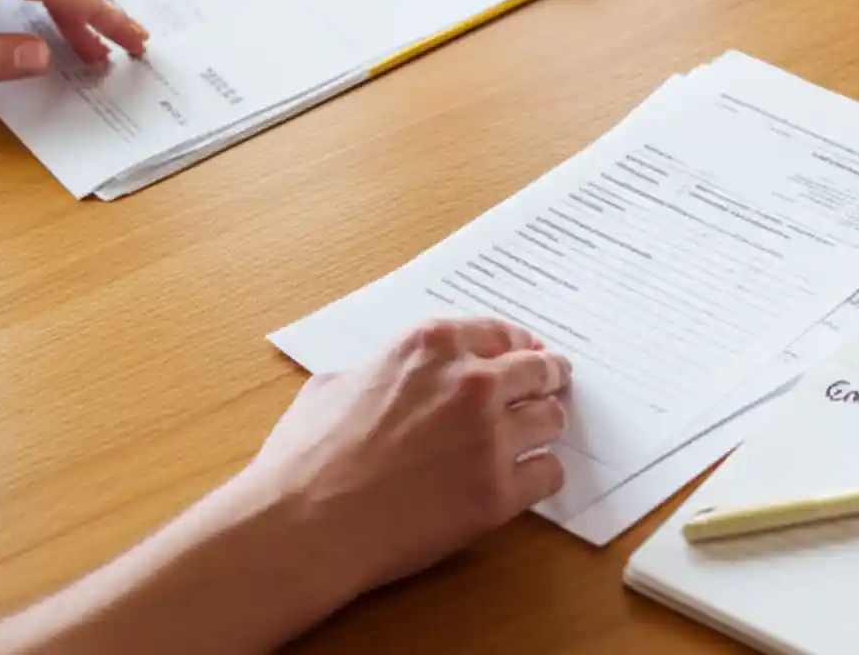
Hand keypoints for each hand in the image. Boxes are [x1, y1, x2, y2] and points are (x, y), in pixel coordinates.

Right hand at [253, 317, 572, 590]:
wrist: (306, 523)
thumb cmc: (307, 457)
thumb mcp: (335, 384)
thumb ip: (382, 371)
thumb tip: (393, 380)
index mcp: (430, 346)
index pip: (501, 334)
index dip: (518, 346)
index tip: (529, 354)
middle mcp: (471, 383)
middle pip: (539, 371)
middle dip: (548, 377)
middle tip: (553, 386)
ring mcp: (490, 438)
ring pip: (551, 420)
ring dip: (542, 428)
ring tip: (531, 440)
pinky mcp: (499, 492)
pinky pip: (549, 474)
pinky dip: (539, 476)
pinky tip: (523, 481)